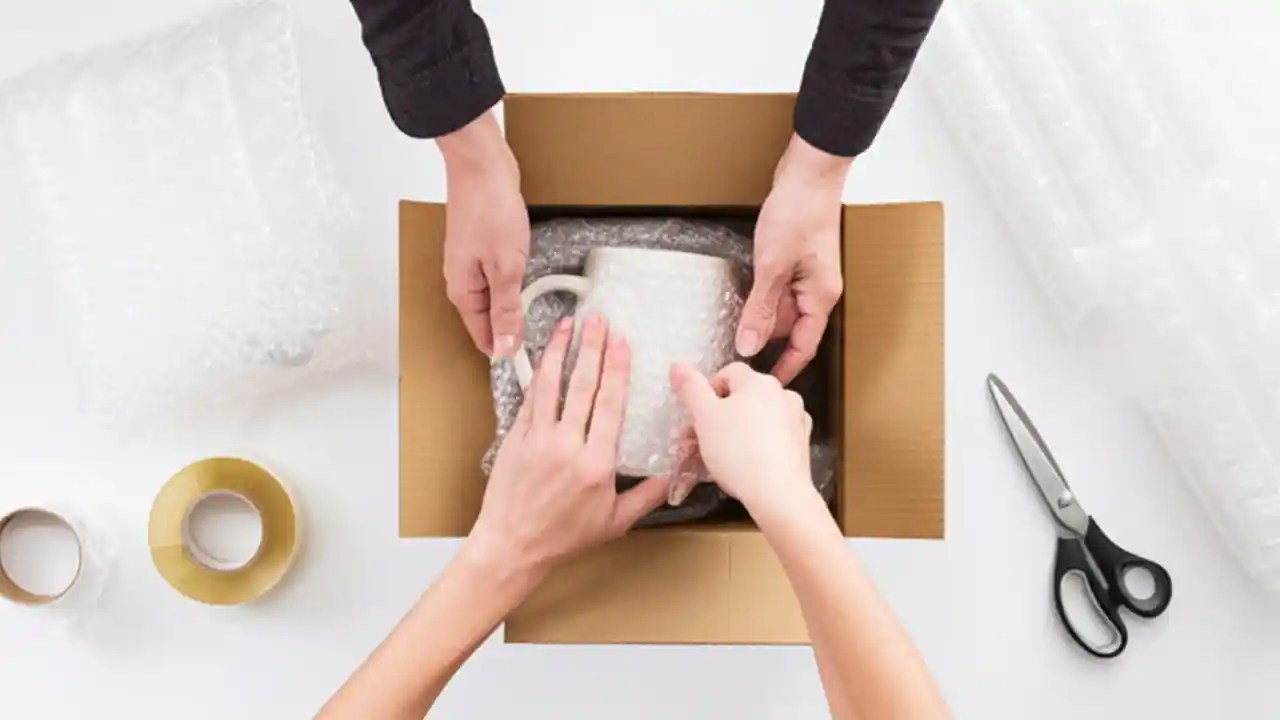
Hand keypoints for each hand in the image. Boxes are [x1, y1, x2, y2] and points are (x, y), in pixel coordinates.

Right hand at [438, 111, 530, 357]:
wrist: (481, 166)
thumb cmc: (491, 211)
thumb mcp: (506, 267)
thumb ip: (507, 309)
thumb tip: (505, 347)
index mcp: (463, 292)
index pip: (483, 338)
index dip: (507, 351)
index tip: (534, 362)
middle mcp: (462, 282)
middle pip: (489, 321)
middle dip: (513, 331)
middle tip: (547, 340)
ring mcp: (471, 265)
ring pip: (494, 300)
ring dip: (515, 307)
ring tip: (541, 317)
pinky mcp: (482, 248)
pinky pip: (498, 279)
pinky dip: (514, 285)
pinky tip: (530, 283)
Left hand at [468, 314, 671, 579]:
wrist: (513, 546)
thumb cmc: (565, 538)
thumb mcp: (615, 522)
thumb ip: (646, 496)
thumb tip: (673, 476)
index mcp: (596, 463)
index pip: (610, 405)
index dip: (616, 370)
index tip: (621, 343)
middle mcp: (567, 446)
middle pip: (582, 386)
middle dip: (591, 348)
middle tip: (598, 320)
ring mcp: (538, 440)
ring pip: (551, 385)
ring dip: (561, 351)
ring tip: (568, 325)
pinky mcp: (515, 440)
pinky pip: (529, 400)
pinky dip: (538, 376)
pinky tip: (545, 357)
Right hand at [670, 362, 813, 513]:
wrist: (779, 494)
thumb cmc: (738, 452)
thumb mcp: (704, 417)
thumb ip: (690, 388)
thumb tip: (677, 365)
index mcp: (760, 381)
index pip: (727, 372)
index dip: (708, 392)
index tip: (698, 417)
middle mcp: (783, 394)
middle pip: (743, 396)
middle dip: (720, 416)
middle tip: (702, 441)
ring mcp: (796, 419)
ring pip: (758, 418)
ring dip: (739, 430)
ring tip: (724, 456)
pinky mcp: (802, 443)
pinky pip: (773, 436)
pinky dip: (759, 444)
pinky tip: (749, 463)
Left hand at [736, 133, 850, 383]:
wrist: (808, 172)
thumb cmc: (799, 213)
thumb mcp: (773, 266)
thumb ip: (760, 309)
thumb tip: (749, 345)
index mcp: (820, 297)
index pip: (804, 347)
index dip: (783, 369)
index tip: (763, 387)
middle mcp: (817, 291)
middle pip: (789, 329)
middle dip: (763, 342)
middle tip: (730, 356)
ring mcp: (806, 276)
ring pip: (780, 310)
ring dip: (758, 317)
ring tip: (730, 329)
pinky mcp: (794, 262)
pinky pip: (776, 290)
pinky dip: (759, 297)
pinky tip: (739, 298)